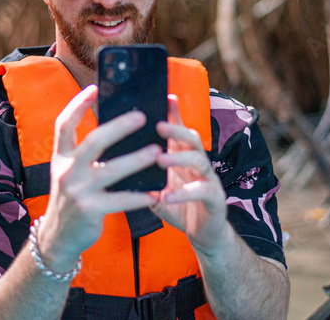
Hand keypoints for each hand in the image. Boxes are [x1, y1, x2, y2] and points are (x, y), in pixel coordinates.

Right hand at [34, 85, 159, 273]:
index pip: (64, 124)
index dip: (78, 105)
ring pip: (111, 169)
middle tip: (142, 117)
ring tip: (157, 151)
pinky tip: (155, 193)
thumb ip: (84, 154)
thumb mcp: (69, 172)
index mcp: (60, 157)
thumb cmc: (72, 198)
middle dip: (119, 126)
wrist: (58, 238)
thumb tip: (117, 128)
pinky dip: (139, 196)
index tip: (95, 88)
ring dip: (137, 159)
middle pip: (94, 141)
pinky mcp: (90, 210)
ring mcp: (77, 191)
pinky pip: (120, 199)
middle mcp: (65, 170)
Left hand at [149, 94, 228, 253]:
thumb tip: (114, 162)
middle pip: (192, 138)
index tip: (164, 96)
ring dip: (179, 158)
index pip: (178, 130)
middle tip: (158, 125)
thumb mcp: (158, 187)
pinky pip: (201, 191)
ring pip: (199, 160)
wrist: (203, 234)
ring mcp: (208, 179)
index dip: (173, 113)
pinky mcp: (215, 199)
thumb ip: (143, 175)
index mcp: (183, 157)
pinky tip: (168, 196)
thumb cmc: (178, 206)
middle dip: (176, 129)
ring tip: (160, 159)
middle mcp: (197, 163)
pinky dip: (184, 193)